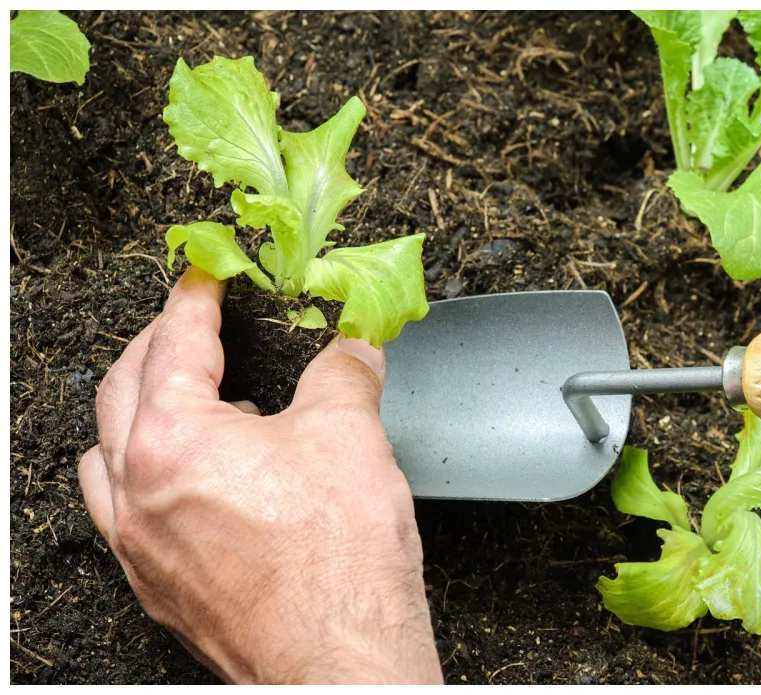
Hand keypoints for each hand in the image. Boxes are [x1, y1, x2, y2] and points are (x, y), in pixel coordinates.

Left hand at [78, 268, 442, 683]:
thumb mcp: (352, 435)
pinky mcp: (159, 586)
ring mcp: (140, 545)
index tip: (208, 274)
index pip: (174, 341)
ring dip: (139, 415)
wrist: (340, 660)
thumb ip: (344, 373)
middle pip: (121, 390)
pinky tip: (203, 480)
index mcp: (172, 441)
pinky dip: (150, 476)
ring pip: (106, 458)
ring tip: (193, 404)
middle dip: (158, 345)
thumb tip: (351, 348)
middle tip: (197, 324)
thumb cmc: (338, 565)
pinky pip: (125, 513)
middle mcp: (136, 492)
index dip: (196, 296)